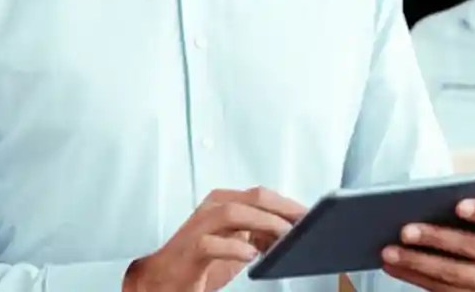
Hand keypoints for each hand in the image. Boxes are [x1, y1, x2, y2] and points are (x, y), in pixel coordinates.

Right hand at [122, 187, 305, 291]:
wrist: (163, 280)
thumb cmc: (200, 262)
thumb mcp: (236, 244)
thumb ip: (259, 234)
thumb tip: (291, 232)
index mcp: (222, 202)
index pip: (261, 195)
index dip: (289, 204)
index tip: (311, 216)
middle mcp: (210, 209)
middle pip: (252, 198)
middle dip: (282, 209)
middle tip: (304, 224)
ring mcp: (198, 228)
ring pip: (232, 213)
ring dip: (262, 223)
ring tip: (283, 237)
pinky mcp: (190, 251)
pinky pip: (211, 244)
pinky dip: (233, 248)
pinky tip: (250, 256)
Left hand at [381, 198, 474, 291]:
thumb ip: (464, 189)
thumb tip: (423, 194)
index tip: (458, 206)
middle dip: (437, 239)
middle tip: (404, 231)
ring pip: (457, 275)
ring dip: (419, 264)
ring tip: (389, 252)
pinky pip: (444, 290)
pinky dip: (416, 277)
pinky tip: (393, 265)